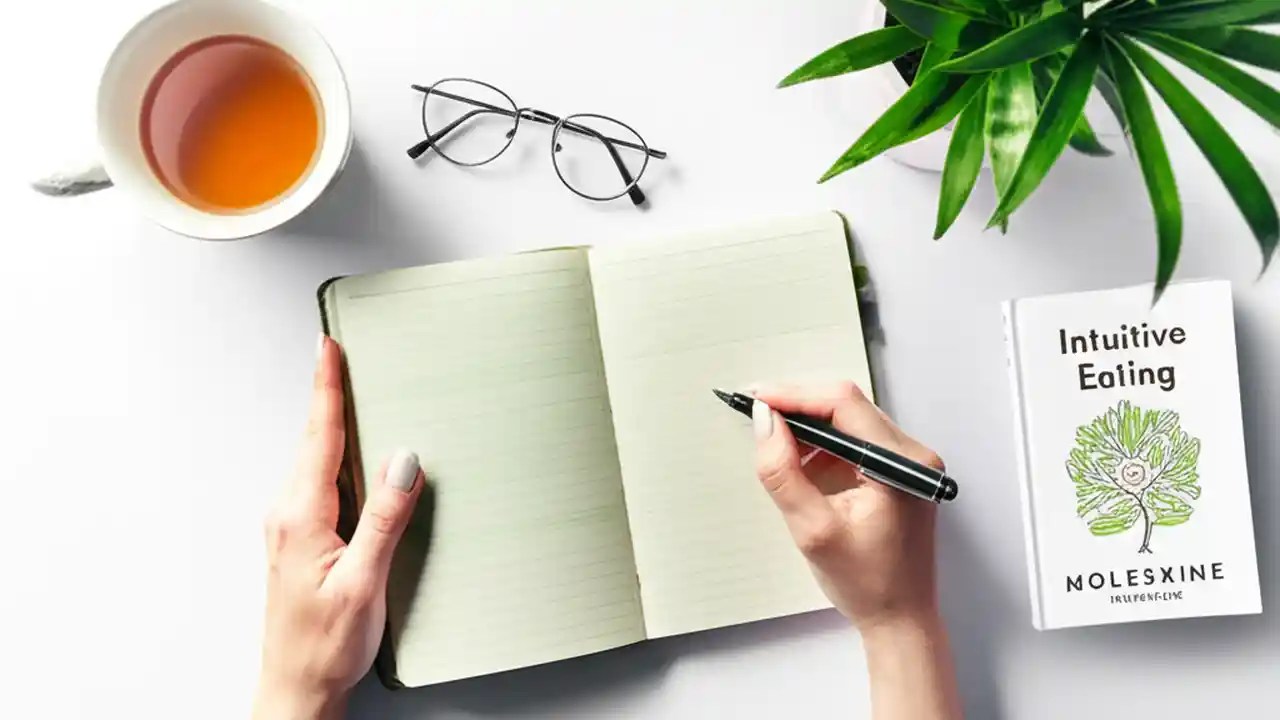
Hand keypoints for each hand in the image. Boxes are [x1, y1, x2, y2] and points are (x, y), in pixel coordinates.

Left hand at [254, 337, 424, 719]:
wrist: (296, 689)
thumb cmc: (324, 646)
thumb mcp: (364, 582)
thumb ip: (384, 518)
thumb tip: (404, 460)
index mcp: (301, 517)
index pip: (318, 437)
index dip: (326, 389)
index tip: (328, 348)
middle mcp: (288, 515)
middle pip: (313, 441)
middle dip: (327, 395)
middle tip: (336, 355)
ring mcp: (289, 528)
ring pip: (315, 461)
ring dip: (329, 426)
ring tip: (347, 394)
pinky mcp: (298, 541)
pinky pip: (317, 484)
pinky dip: (333, 457)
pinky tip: (350, 459)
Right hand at [751, 382, 961, 719]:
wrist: (899, 619)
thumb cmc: (868, 584)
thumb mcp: (813, 530)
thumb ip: (783, 472)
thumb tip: (764, 422)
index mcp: (902, 463)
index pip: (843, 403)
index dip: (793, 394)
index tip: (755, 398)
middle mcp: (912, 454)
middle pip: (846, 404)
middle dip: (797, 405)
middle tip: (755, 412)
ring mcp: (906, 462)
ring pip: (847, 419)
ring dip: (807, 425)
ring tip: (772, 439)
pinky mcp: (895, 471)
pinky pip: (852, 440)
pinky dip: (821, 444)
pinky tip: (798, 460)